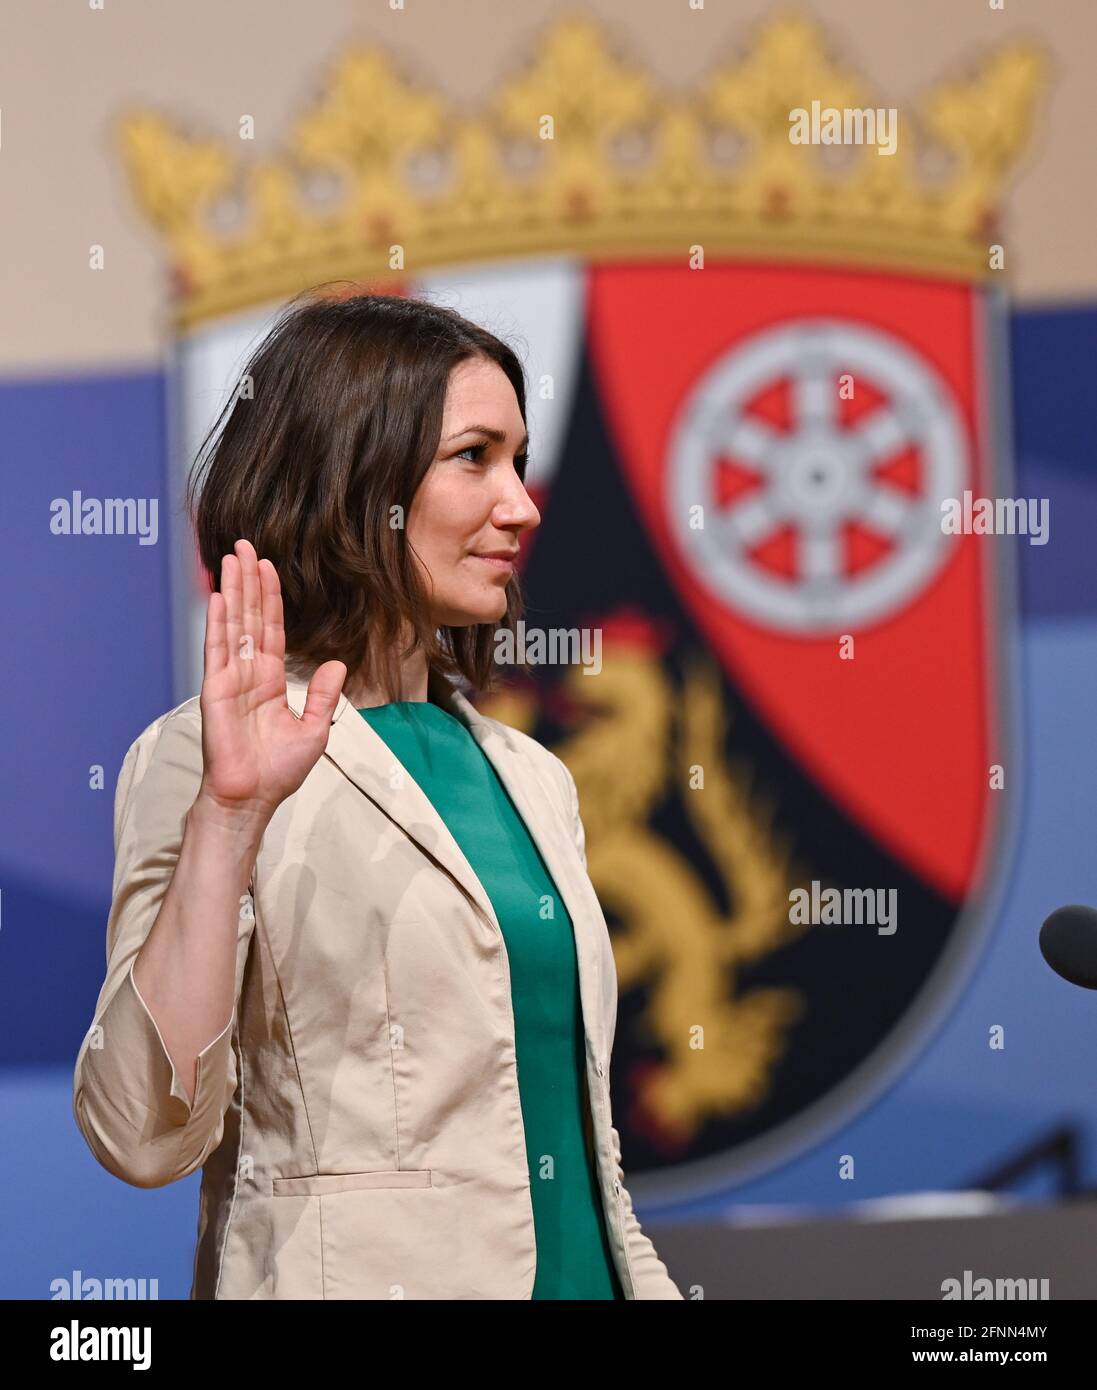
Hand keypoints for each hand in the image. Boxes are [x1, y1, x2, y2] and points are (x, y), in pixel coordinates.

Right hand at [195, 538, 346, 820]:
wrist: (252, 797)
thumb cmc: (279, 770)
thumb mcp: (315, 730)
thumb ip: (325, 696)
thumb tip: (338, 663)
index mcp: (270, 681)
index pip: (271, 630)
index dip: (270, 598)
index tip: (268, 567)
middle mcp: (248, 674)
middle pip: (249, 618)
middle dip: (248, 581)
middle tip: (246, 545)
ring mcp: (229, 679)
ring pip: (233, 625)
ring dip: (233, 590)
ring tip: (232, 557)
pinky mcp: (215, 690)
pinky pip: (217, 650)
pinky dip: (218, 622)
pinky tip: (218, 596)